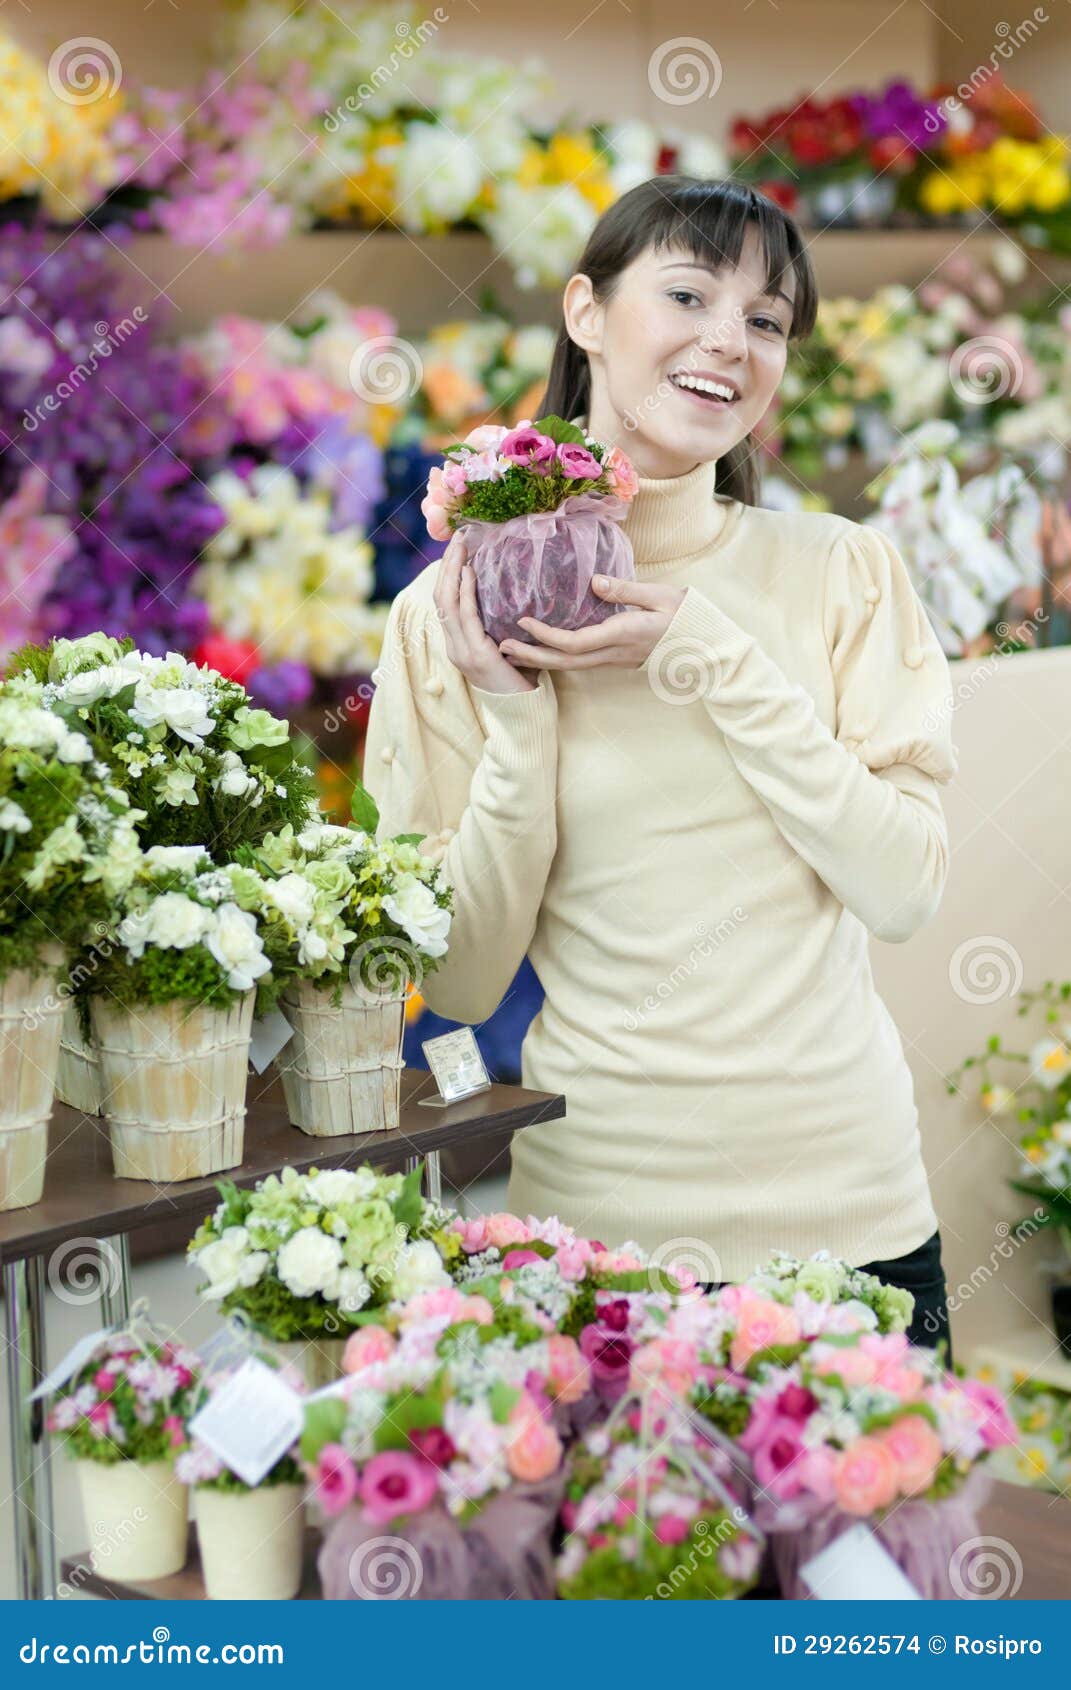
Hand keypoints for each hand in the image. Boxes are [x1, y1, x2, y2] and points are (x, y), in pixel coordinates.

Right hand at [433, 533, 537, 693]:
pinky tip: (471, 573)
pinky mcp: (475, 656)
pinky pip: (466, 618)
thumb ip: (500, 624)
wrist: (521, 714)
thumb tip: (513, 593)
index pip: (445, 602)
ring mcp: (461, 651)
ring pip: (447, 604)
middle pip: (441, 597)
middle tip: (458, 538)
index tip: (458, 548)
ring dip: (454, 572)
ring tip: (461, 547)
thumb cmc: (520, 680)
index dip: (447, 574)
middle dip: (448, 565)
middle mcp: (454, 646)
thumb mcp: (505, 646)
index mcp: (457, 643)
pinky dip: (467, 593)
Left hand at [499, 575, 686, 670]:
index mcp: (622, 636)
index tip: (523, 622)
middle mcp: (614, 653)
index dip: (546, 635)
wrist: (706, 645)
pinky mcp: (615, 659)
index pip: (575, 643)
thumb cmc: (686, 617)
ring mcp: (614, 660)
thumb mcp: (660, 596)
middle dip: (532, 656)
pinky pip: (580, 662)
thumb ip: (626, 589)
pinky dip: (556, 657)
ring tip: (513, 650)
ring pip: (571, 666)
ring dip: (540, 659)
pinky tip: (542, 648)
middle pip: (565, 662)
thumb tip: (594, 580)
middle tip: (502, 647)